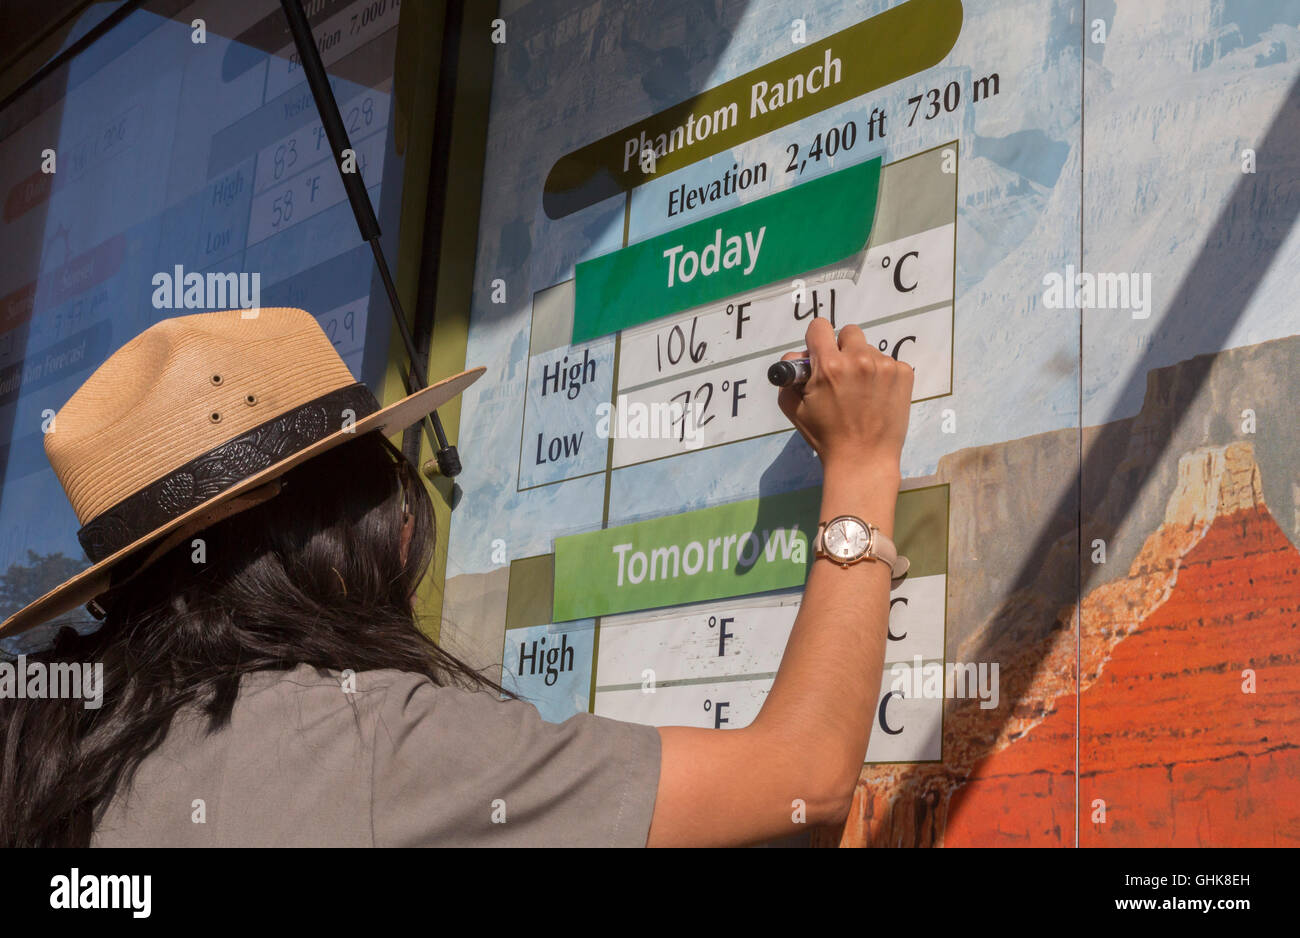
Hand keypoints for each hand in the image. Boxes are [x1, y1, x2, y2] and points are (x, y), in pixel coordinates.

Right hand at [777, 318, 912, 476]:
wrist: (864, 460)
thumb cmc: (826, 437)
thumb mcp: (793, 407)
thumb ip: (789, 375)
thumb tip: (799, 356)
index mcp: (828, 366)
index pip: (820, 327)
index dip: (816, 340)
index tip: (819, 354)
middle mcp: (858, 360)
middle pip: (848, 333)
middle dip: (842, 349)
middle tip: (842, 375)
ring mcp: (884, 366)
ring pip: (869, 349)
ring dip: (863, 364)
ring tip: (861, 393)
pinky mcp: (903, 374)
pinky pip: (889, 362)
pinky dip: (882, 375)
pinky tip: (877, 397)